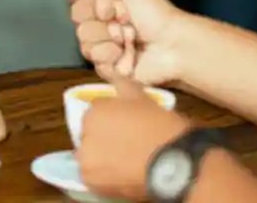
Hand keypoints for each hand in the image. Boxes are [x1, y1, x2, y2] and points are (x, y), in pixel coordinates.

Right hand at [66, 0, 185, 84]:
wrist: (172, 44)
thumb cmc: (157, 15)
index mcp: (110, 10)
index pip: (80, 9)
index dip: (87, 9)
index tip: (106, 10)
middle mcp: (107, 30)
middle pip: (81, 29)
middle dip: (99, 26)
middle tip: (122, 26)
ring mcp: (110, 52)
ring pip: (86, 47)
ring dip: (106, 43)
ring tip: (126, 41)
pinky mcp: (115, 71)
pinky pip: (98, 66)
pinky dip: (112, 59)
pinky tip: (126, 56)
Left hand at [77, 77, 190, 200]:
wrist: (172, 161)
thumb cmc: (160, 126)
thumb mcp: (142, 97)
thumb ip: (123, 84)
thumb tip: (115, 74)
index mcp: (94, 110)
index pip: (94, 114)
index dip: (109, 120)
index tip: (124, 126)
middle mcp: (84, 134)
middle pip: (89, 135)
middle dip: (103, 138)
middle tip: (126, 143)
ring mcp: (85, 160)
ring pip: (90, 157)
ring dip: (102, 157)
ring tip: (125, 159)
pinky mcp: (91, 182)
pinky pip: (93, 176)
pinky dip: (104, 175)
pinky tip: (123, 172)